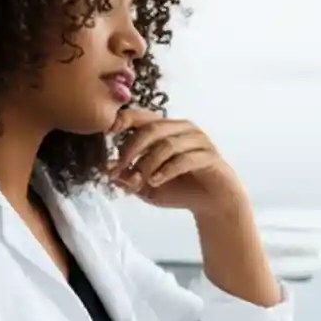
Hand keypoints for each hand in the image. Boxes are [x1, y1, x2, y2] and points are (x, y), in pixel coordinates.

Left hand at [107, 108, 244, 216]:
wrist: (213, 204)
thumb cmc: (181, 190)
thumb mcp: (147, 186)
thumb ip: (129, 177)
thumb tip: (107, 169)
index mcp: (167, 129)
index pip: (142, 116)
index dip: (124, 120)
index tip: (107, 132)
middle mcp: (183, 129)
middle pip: (152, 129)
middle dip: (131, 149)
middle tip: (119, 169)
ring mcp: (199, 141)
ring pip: (167, 144)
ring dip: (148, 164)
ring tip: (141, 181)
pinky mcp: (210, 156)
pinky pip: (184, 159)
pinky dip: (167, 170)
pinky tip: (156, 181)